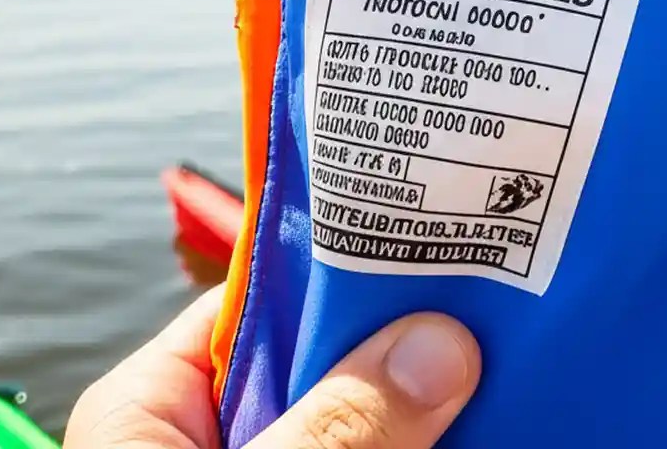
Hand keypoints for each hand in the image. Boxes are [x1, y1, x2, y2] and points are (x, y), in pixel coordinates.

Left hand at [64, 286, 480, 448]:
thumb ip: (331, 428)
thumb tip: (439, 346)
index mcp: (154, 406)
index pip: (257, 299)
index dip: (343, 265)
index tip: (432, 237)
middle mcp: (211, 435)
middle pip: (324, 363)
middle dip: (403, 345)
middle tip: (499, 307)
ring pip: (360, 423)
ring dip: (426, 410)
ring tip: (512, 367)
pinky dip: (423, 446)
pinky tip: (487, 426)